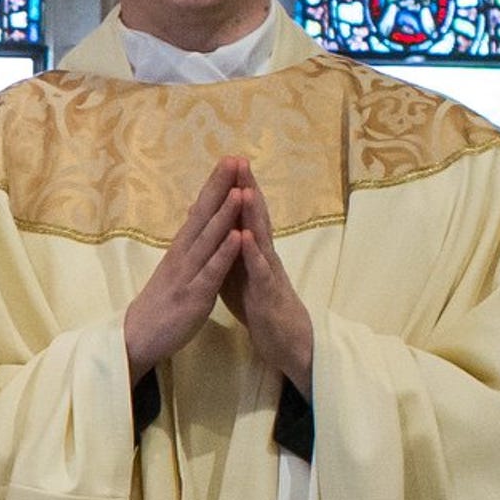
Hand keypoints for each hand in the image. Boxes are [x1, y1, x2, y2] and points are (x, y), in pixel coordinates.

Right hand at [123, 158, 243, 377]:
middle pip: (203, 216)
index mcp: (181, 249)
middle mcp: (183, 255)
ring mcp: (187, 275)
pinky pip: (211, 272)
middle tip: (234, 160)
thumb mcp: (174, 268)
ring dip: (224, 215)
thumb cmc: (160, 304)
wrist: (138, 338)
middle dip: (220, 188)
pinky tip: (236, 237)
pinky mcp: (193, 296)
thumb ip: (187, 245)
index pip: (199, 210)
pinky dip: (224, 254)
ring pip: (208, 240)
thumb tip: (194, 220)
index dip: (214, 185)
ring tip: (240, 191)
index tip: (229, 160)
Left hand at [219, 175, 313, 389]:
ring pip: (260, 238)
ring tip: (244, 190)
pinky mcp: (268, 294)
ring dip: (252, 215)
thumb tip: (216, 224)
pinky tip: (247, 238)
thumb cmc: (259, 303)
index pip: (242, 214)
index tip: (225, 161)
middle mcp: (262, 254)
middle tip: (239, 160)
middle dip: (246, 188)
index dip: (234, 188)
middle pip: (254, 216)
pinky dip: (253, 254)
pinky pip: (261, 272)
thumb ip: (230, 247)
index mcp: (251, 249)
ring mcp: (268, 272)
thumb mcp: (239, 270)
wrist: (283, 340)